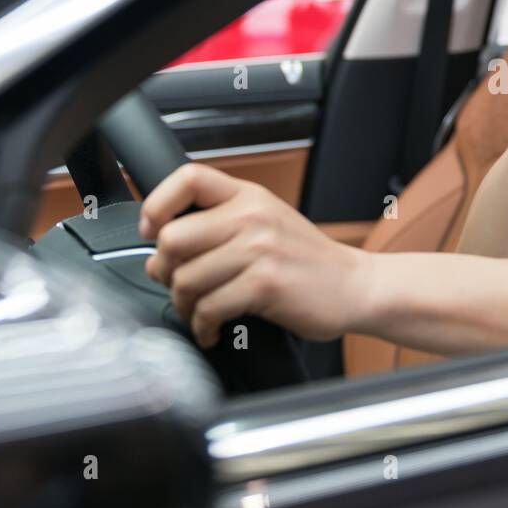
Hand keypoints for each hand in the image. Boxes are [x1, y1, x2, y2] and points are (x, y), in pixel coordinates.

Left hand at [138, 163, 370, 346]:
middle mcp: (253, 216)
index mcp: (249, 196)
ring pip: (186, 279)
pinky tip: (213, 329)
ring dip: (183, 306)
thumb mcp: (267, 224)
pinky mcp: (265, 284)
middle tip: (177, 285)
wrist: (356, 286)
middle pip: (172, 237)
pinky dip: (203, 327)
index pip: (188, 178)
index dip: (157, 204)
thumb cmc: (307, 261)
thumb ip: (220, 225)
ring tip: (197, 313)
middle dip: (164, 270)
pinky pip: (209, 308)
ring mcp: (260, 250)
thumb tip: (159, 249)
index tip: (152, 230)